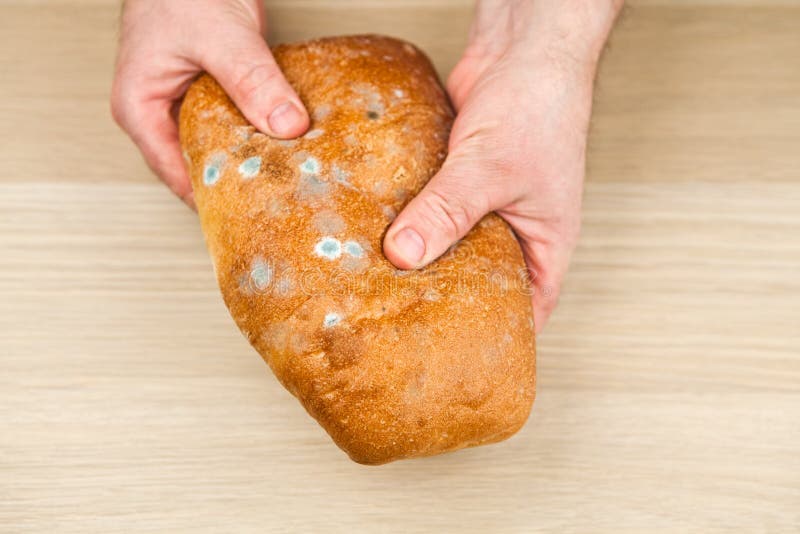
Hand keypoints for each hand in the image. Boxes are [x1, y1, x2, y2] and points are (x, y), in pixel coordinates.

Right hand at [111, 0, 308, 206]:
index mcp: (140, 110)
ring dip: (252, 157)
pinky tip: (288, 145)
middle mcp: (160, 114)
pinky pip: (236, 124)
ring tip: (288, 179)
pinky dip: (259, 132)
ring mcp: (187, 105)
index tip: (255, 213)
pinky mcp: (213, 95)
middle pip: (200, 165)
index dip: (215, 197)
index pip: (177, 174)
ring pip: (221, 146)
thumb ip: (252, 80)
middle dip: (238, 182)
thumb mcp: (220, 36)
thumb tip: (287, 126)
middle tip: (280, 199)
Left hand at [383, 0, 620, 331]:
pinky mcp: (451, 184)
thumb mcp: (492, 169)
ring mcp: (481, 208)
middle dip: (442, 303)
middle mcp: (514, 233)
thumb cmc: (540, 108)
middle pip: (477, 284)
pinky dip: (405, 222)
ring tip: (375, 289)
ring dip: (417, 259)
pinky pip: (427, 212)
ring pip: (447, 247)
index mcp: (545, 247)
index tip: (451, 362)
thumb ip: (447, 212)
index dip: (493, 341)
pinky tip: (371, 237)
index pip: (524, 313)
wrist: (522, 49)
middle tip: (398, 329)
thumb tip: (404, 254)